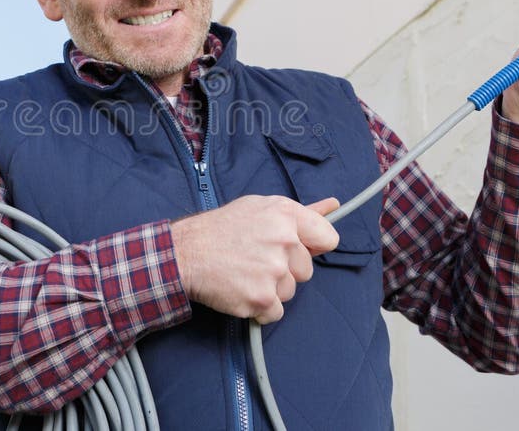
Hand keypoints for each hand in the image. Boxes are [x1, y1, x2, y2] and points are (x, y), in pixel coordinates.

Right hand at [170, 195, 338, 323]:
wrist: (185, 253)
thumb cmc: (222, 228)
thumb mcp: (260, 207)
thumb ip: (301, 212)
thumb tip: (333, 206)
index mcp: (286, 215)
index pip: (328, 238)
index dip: (313, 246)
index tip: (296, 249)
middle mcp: (284, 241)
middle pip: (306, 270)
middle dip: (286, 269)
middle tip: (256, 259)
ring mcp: (274, 272)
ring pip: (290, 291)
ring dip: (271, 288)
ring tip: (245, 273)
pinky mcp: (262, 299)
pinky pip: (276, 312)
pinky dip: (260, 308)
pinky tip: (241, 290)